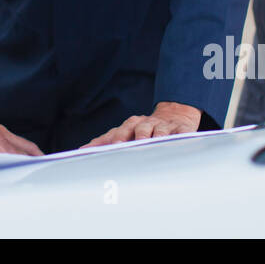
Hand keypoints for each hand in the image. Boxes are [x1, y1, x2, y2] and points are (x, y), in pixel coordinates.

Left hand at [81, 102, 202, 147]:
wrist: (174, 113)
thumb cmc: (143, 128)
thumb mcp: (125, 131)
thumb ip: (104, 141)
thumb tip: (82, 150)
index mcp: (131, 125)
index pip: (120, 131)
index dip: (115, 139)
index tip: (109, 146)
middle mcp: (147, 124)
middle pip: (140, 129)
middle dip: (135, 137)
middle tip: (128, 145)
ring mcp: (165, 126)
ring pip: (160, 131)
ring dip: (157, 137)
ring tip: (153, 144)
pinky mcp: (182, 129)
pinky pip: (182, 133)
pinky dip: (182, 137)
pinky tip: (181, 142)